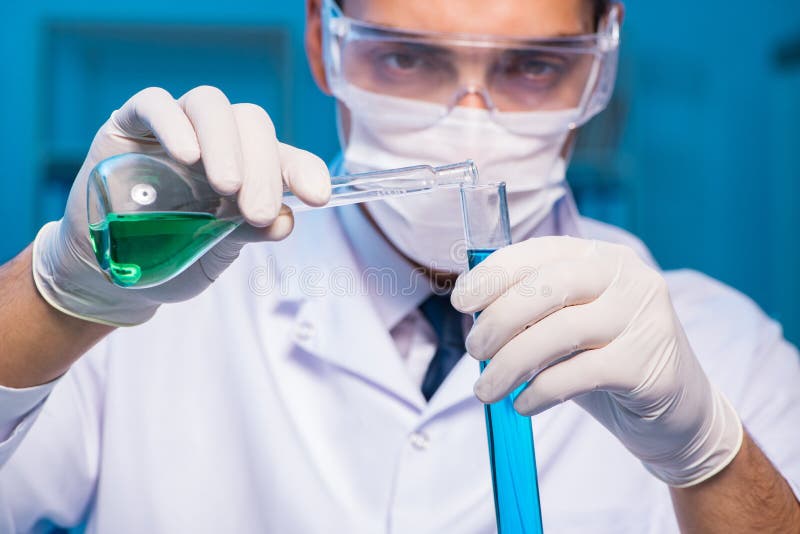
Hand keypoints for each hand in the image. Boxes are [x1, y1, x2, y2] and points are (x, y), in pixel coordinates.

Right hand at [33, 86, 330, 325]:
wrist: (110, 276)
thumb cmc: (169, 258)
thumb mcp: (215, 252)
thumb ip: (246, 231)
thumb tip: (285, 220)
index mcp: (248, 170)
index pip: (286, 156)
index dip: (305, 169)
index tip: (317, 196)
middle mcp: (217, 143)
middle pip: (251, 122)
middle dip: (262, 166)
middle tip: (256, 210)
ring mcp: (175, 130)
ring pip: (210, 104)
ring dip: (225, 143)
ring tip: (226, 186)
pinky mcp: (130, 125)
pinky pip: (155, 104)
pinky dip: (173, 124)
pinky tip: (186, 155)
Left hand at [451, 236, 742, 486]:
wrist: (676, 411)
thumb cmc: (606, 358)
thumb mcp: (567, 325)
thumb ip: (531, 311)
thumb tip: (473, 314)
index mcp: (600, 256)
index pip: (539, 252)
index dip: (494, 274)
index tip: (461, 301)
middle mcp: (626, 277)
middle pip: (548, 287)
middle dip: (499, 320)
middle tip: (474, 351)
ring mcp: (642, 317)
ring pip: (560, 332)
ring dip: (510, 363)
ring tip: (485, 390)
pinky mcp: (647, 363)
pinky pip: (579, 373)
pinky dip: (540, 391)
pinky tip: (522, 405)